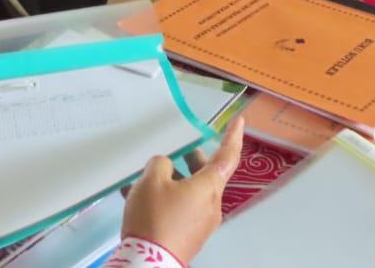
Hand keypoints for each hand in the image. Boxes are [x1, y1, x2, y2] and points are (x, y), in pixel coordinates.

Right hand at [122, 117, 244, 264]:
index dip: (234, 136)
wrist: (148, 265)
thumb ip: (160, 164)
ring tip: (143, 177)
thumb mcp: (151, 180)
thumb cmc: (155, 217)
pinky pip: (179, 210)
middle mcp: (211, 205)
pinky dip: (164, 200)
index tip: (239, 120)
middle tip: (176, 150)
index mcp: (209, 187)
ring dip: (171, 182)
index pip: (228, 155)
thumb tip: (164, 166)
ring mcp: (201, 224)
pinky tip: (135, 198)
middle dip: (190, 160)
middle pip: (205, 175)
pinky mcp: (188, 238)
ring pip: (189, 193)